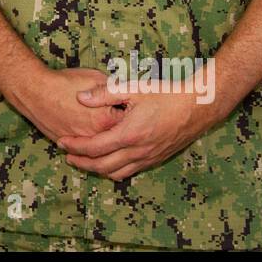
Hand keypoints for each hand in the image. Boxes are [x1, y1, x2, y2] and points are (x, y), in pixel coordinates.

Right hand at [12, 66, 126, 145]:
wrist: (35, 91)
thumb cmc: (65, 82)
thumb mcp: (94, 78)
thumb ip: (112, 89)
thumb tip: (125, 92)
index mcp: (106, 119)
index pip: (129, 123)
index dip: (134, 117)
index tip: (138, 112)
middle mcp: (95, 135)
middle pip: (117, 141)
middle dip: (124, 133)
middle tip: (128, 125)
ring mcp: (81, 142)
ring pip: (101, 150)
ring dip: (109, 145)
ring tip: (115, 137)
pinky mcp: (68, 144)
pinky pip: (84, 151)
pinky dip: (92, 148)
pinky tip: (96, 141)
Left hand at [58, 81, 220, 180]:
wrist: (199, 106)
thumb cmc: (167, 94)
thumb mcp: (133, 88)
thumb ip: (104, 94)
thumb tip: (80, 97)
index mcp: (129, 134)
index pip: (94, 147)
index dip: (75, 146)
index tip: (61, 141)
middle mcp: (138, 151)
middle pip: (101, 165)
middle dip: (81, 162)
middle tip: (67, 156)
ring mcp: (148, 158)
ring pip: (116, 173)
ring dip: (97, 169)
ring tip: (84, 161)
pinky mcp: (157, 159)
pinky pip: (131, 172)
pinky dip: (115, 170)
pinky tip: (109, 162)